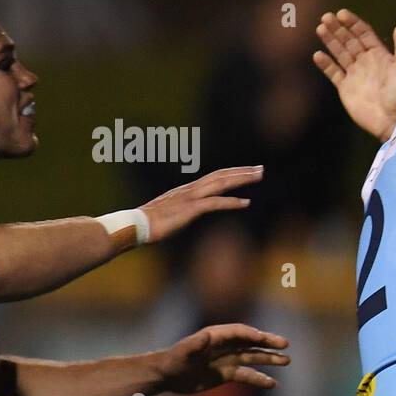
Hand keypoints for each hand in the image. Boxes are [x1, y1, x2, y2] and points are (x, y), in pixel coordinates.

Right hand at [139, 166, 263, 243]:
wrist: (135, 226)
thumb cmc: (149, 223)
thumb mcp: (170, 213)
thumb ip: (182, 210)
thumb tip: (186, 214)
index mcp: (187, 190)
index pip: (214, 177)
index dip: (231, 173)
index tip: (247, 171)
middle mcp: (190, 190)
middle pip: (221, 176)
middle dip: (242, 172)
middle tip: (260, 169)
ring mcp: (190, 198)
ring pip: (221, 184)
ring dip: (241, 179)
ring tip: (259, 177)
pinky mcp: (190, 209)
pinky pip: (215, 203)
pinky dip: (232, 202)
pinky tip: (246, 202)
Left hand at [157, 325, 289, 393]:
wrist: (166, 376)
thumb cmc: (172, 361)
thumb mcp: (182, 353)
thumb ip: (194, 345)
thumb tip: (206, 337)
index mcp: (217, 336)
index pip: (240, 332)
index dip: (254, 335)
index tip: (268, 339)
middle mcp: (225, 345)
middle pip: (251, 342)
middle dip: (268, 343)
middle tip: (285, 345)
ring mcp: (227, 359)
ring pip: (253, 358)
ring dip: (269, 359)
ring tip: (286, 361)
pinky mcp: (226, 374)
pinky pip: (246, 375)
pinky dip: (259, 379)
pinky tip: (272, 383)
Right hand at [313, 9, 395, 141]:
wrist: (391, 121)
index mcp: (380, 55)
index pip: (364, 34)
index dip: (353, 23)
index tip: (341, 13)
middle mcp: (366, 63)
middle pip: (349, 41)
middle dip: (338, 28)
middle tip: (326, 16)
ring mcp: (355, 75)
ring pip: (340, 53)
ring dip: (330, 41)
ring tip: (320, 28)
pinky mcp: (345, 88)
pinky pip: (333, 73)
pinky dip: (325, 64)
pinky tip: (317, 54)